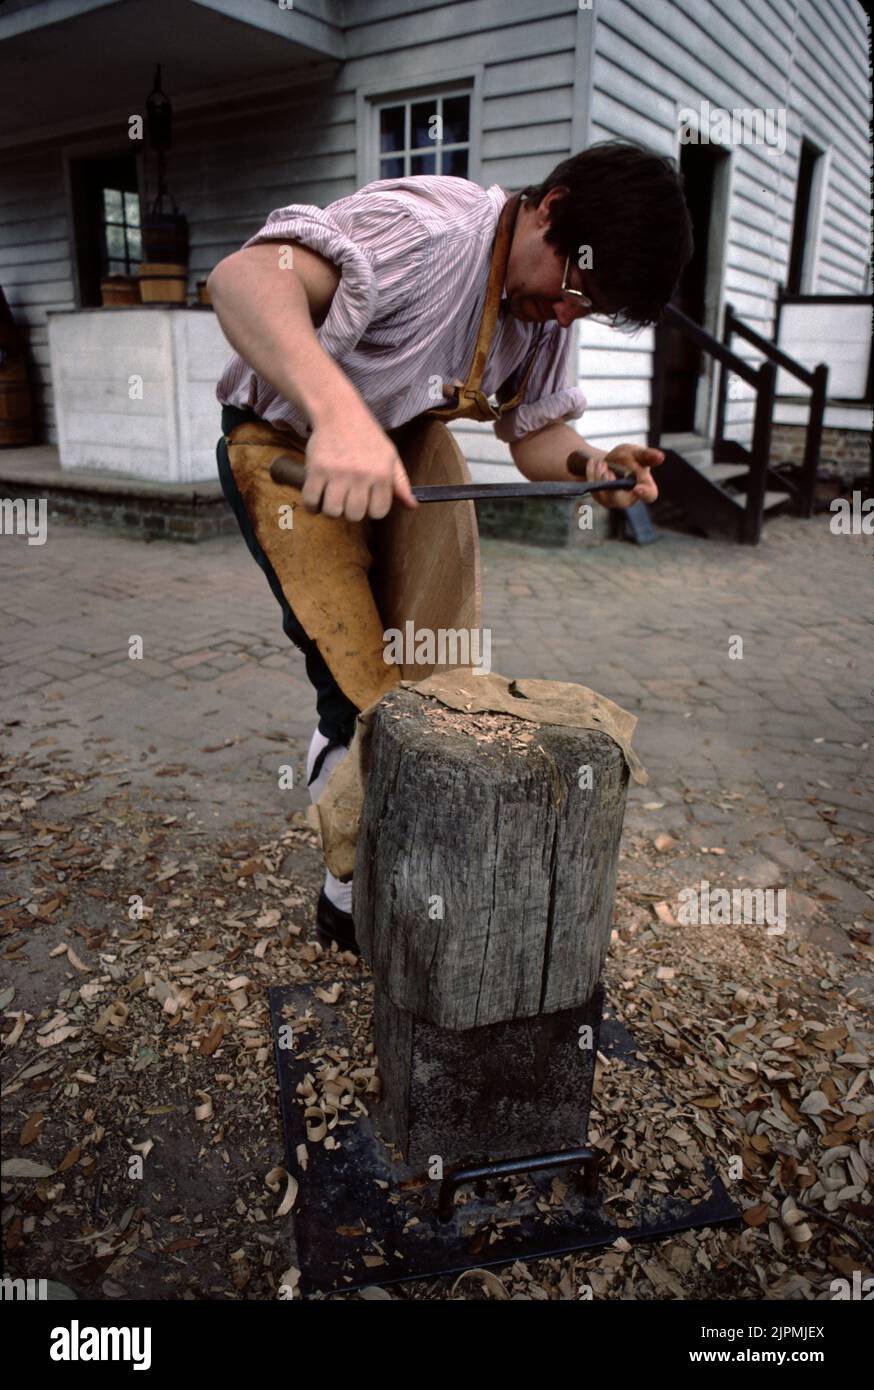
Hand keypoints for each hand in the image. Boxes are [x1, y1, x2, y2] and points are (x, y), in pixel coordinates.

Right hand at [303, 413, 417, 520]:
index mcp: (382, 474)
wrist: (339, 412)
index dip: (370, 509)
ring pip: (333, 512)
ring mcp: (337, 473)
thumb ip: (401, 483)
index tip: (365, 500)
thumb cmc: (366, 436)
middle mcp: (361, 475)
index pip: (378, 512)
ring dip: (331, 510)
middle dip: (350, 512)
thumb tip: (412, 506)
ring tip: (331, 498)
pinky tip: (317, 498)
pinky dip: (312, 506)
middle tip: (347, 499)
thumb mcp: (389, 456)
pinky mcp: (316, 469)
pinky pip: (311, 501)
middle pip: (355, 515)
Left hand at [577, 444, 662, 508]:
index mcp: (646, 489)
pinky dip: (591, 474)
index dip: (644, 494)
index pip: (649, 495)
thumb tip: (660, 456)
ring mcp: (614, 501)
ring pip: (603, 495)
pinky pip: (593, 490)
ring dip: (599, 477)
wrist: (611, 460)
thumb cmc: (630, 458)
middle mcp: (630, 499)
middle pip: (619, 499)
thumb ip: (647, 455)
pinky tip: (592, 463)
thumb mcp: (638, 453)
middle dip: (611, 486)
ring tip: (602, 463)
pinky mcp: (600, 498)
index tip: (637, 489)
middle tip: (607, 472)